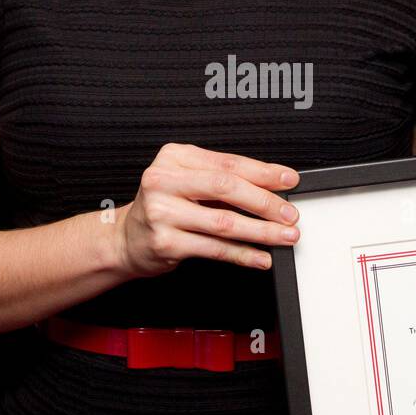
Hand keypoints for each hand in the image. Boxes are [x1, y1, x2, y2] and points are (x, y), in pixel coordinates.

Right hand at [115, 141, 300, 280]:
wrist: (126, 239)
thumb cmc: (164, 207)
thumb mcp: (187, 181)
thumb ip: (223, 180)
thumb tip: (272, 188)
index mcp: (174, 157)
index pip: (227, 163)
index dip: (263, 172)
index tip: (288, 179)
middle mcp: (163, 180)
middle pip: (226, 188)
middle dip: (265, 202)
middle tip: (289, 213)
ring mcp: (162, 212)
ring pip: (224, 222)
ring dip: (261, 232)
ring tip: (284, 235)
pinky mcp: (165, 242)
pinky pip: (214, 249)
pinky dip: (242, 254)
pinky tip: (260, 257)